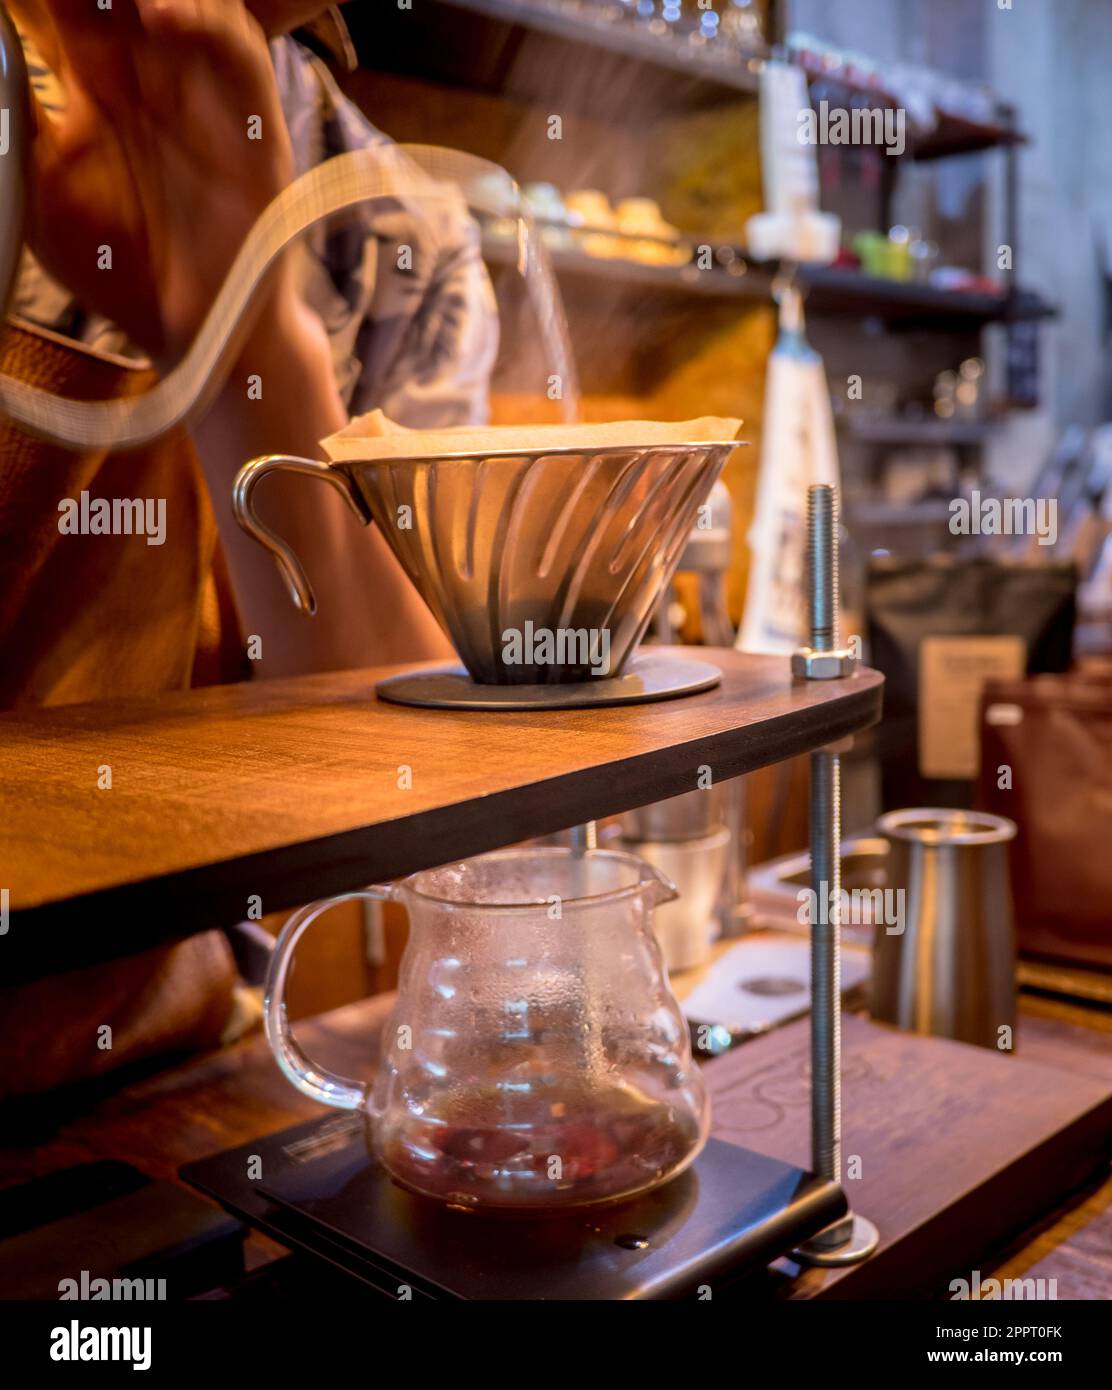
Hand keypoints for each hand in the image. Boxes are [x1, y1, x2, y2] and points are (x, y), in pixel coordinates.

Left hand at [17, 0, 293, 360]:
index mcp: (94, 79)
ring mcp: (204, 90)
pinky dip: (203, 19)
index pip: (67, 1)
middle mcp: (151, 71)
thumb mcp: (39, 183)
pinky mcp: (253, 119)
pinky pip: (236, 47)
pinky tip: (160, 15)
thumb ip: (16, 114)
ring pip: (185, 0)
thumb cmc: (119, 269)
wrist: (193, 331)